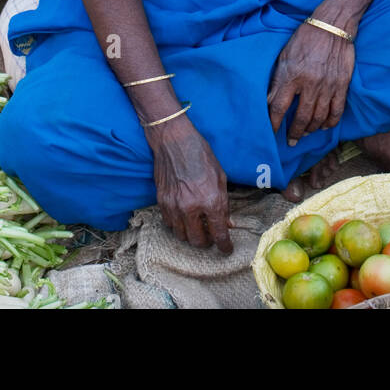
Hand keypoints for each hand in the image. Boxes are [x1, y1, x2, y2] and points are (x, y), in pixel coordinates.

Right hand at [149, 117, 231, 252]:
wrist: (173, 140)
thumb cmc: (201, 153)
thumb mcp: (220, 176)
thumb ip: (224, 203)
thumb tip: (227, 223)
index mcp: (210, 199)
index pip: (219, 233)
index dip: (224, 246)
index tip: (226, 249)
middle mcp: (191, 207)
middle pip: (198, 241)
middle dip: (207, 243)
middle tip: (212, 237)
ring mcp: (174, 206)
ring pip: (182, 236)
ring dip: (191, 236)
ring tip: (197, 227)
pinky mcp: (162, 202)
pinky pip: (170, 224)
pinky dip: (178, 226)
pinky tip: (184, 217)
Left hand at [268, 23, 354, 144]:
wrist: (332, 25)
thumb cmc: (305, 38)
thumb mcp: (285, 56)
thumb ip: (277, 80)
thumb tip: (269, 101)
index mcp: (292, 75)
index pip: (279, 107)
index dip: (274, 123)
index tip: (272, 132)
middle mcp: (310, 84)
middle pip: (301, 118)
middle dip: (294, 133)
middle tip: (291, 140)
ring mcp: (328, 86)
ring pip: (319, 118)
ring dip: (311, 129)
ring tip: (305, 132)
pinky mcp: (342, 85)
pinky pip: (337, 111)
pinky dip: (330, 122)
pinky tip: (324, 126)